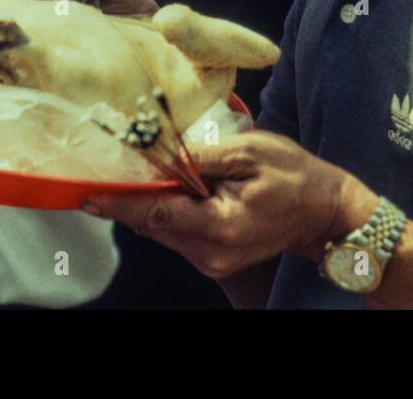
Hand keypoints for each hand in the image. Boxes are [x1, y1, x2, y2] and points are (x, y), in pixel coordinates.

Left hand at [82, 131, 370, 278]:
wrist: (325, 212)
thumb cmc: (294, 175)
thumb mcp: (250, 152)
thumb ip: (202, 157)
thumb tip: (161, 155)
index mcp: (221, 226)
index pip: (156, 215)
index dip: (118, 203)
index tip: (87, 195)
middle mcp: (210, 252)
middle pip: (152, 224)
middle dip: (129, 196)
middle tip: (104, 165)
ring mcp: (211, 259)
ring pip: (161, 228)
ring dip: (148, 201)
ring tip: (135, 169)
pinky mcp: (212, 256)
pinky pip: (176, 231)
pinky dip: (165, 209)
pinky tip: (165, 185)